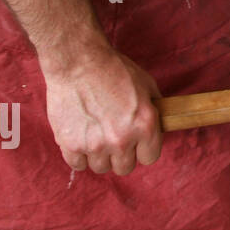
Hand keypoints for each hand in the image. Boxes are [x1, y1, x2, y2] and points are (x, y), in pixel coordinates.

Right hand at [40, 45, 162, 174]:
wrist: (78, 62)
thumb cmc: (114, 70)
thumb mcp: (147, 85)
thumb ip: (155, 109)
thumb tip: (159, 124)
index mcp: (145, 126)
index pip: (150, 158)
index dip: (144, 149)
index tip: (138, 142)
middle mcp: (121, 140)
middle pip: (125, 167)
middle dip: (123, 154)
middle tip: (116, 138)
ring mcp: (94, 144)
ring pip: (101, 168)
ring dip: (101, 156)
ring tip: (97, 137)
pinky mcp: (70, 144)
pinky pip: (78, 165)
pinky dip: (80, 156)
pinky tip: (82, 141)